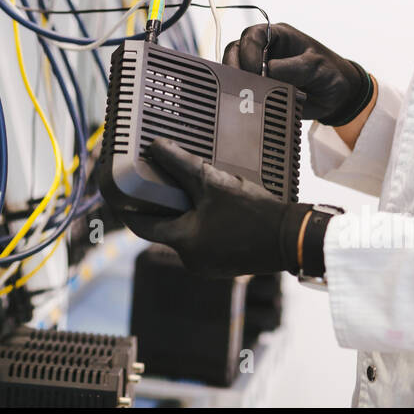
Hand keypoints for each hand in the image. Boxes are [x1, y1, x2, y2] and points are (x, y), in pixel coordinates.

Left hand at [120, 138, 308, 277]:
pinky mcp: (225, 264)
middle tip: (162, 185)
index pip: (142, 227)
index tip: (120, 197)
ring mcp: (209, 265)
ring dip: (186, 215)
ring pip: (187, 234)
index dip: (129, 210)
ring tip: (192, 192)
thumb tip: (157, 147)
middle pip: (166, 229)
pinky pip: (205, 241)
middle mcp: (192, 260)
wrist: (292, 237)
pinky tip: (214, 209)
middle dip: (164, 207)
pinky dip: (203, 225)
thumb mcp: (213, 182)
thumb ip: (181, 164)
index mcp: (183, 243)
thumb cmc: (254, 213)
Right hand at [223, 22, 373, 125]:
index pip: (253, 36)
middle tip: (243, 85)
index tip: (256, 72)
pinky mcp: (258, 86)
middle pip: (235, 51)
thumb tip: (267, 72)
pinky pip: (241, 87)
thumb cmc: (329, 73)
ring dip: (236, 82)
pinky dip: (240, 95)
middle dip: (236, 67)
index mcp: (278, 35)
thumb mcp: (316, 67)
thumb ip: (293, 68)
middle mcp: (264, 49)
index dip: (249, 52)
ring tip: (245, 96)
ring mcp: (258, 68)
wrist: (337, 95)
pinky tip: (246, 103)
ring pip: (233, 69)